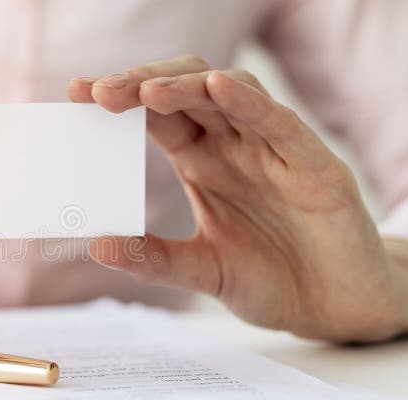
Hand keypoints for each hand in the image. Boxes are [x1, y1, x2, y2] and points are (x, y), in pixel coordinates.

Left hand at [69, 55, 407, 341]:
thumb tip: (97, 245)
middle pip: (186, 93)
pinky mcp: (314, 167)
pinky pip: (280, 125)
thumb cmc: (270, 279)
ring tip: (146, 90)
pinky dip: (251, 104)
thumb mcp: (202, 270)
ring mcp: (273, 151)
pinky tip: (219, 89)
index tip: (75, 94)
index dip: (120, 99)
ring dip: (187, 85)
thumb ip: (154, 259)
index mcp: (202, 161)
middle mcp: (234, 146)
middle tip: (97, 93)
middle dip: (141, 84)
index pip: (156, 115)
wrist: (332, 307)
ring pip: (231, 94)